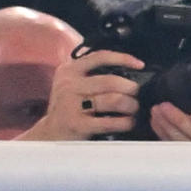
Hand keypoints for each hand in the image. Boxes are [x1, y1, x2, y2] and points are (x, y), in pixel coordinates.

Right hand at [17, 52, 144, 145]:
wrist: (50, 133)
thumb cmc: (70, 107)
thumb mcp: (74, 84)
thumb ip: (93, 74)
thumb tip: (129, 70)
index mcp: (69, 70)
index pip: (100, 57)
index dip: (123, 58)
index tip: (140, 65)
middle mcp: (68, 85)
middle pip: (112, 81)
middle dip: (132, 89)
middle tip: (137, 95)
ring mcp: (70, 104)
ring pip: (114, 100)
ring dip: (131, 105)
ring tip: (133, 109)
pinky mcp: (76, 124)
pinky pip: (110, 122)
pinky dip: (125, 122)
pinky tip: (128, 122)